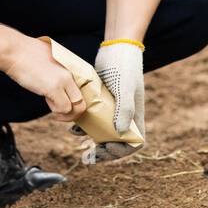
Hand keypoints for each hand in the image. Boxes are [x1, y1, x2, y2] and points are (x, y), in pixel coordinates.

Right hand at [2, 36, 86, 120]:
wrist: (15, 51)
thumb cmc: (26, 54)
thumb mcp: (49, 60)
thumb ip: (58, 71)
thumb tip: (58, 85)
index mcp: (71, 67)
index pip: (85, 90)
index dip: (76, 101)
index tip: (67, 104)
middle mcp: (71, 74)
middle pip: (83, 101)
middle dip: (74, 112)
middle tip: (62, 112)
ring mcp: (64, 81)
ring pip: (77, 108)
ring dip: (64, 113)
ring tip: (53, 106)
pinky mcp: (54, 88)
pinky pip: (64, 108)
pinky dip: (57, 111)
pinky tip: (48, 102)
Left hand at [81, 41, 145, 161]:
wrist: (116, 47)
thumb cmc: (124, 67)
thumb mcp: (125, 88)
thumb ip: (124, 109)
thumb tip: (120, 132)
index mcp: (135, 115)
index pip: (134, 142)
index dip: (121, 151)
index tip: (105, 151)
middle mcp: (125, 114)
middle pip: (117, 141)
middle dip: (103, 152)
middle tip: (88, 159)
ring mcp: (113, 109)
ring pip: (103, 132)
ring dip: (93, 142)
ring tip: (81, 149)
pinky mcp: (101, 101)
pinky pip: (93, 120)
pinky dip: (84, 126)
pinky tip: (73, 128)